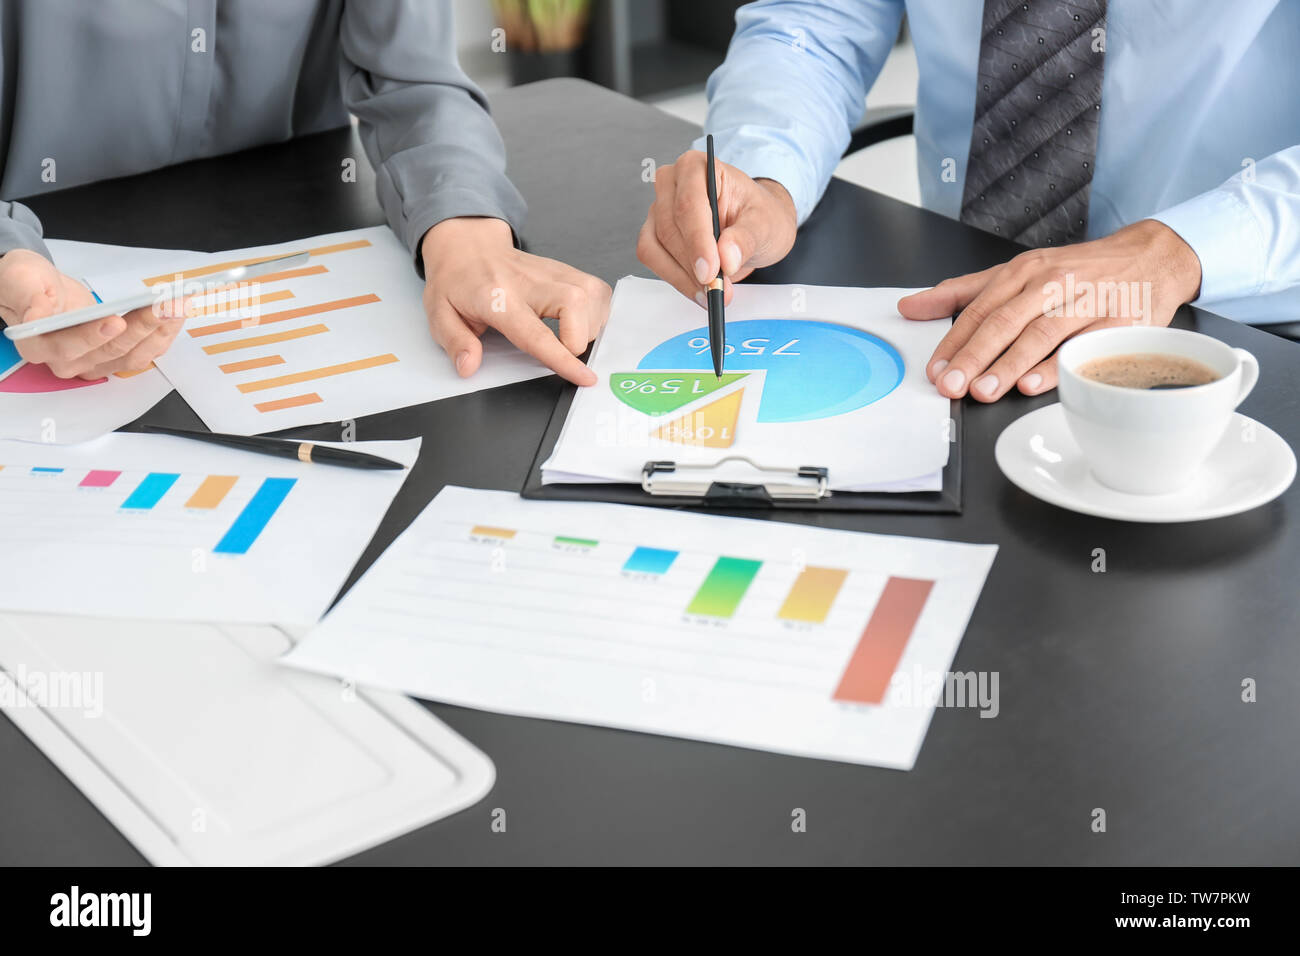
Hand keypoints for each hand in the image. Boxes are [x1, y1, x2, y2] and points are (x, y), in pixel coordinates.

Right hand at [0, 249, 184, 378]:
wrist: (39, 290)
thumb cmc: (28, 286)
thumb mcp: (21, 282)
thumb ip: (31, 300)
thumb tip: (36, 317)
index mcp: (39, 346)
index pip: (69, 347)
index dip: (94, 336)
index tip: (116, 321)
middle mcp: (68, 361)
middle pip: (112, 351)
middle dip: (143, 326)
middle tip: (165, 305)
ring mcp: (94, 362)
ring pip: (134, 355)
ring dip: (160, 331)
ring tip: (178, 306)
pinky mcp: (114, 356)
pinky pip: (143, 351)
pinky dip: (162, 332)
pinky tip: (176, 313)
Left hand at [420, 217, 609, 386]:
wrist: (467, 246)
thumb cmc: (457, 282)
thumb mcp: (439, 314)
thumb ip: (456, 342)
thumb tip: (469, 367)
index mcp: (497, 298)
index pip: (535, 332)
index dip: (562, 358)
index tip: (584, 377)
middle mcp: (529, 281)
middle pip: (575, 302)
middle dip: (581, 336)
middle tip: (566, 350)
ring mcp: (550, 271)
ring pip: (592, 293)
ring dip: (591, 324)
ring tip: (571, 336)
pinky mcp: (564, 268)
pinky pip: (596, 289)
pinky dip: (596, 311)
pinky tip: (579, 321)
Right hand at [637, 149, 796, 305]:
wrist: (755, 228)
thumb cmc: (759, 216)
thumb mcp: (765, 224)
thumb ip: (746, 238)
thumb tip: (726, 257)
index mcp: (698, 167)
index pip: (689, 204)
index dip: (697, 241)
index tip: (710, 271)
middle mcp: (673, 183)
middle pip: (669, 228)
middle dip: (692, 265)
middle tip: (717, 288)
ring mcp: (659, 209)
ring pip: (655, 246)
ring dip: (682, 275)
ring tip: (712, 291)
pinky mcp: (654, 233)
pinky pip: (652, 258)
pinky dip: (674, 278)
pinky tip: (697, 289)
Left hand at [898, 219, 1203, 400]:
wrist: (1151, 257)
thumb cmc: (1078, 271)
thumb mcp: (1017, 273)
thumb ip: (962, 293)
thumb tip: (911, 307)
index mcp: (1023, 272)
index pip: (980, 309)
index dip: (954, 342)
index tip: (935, 369)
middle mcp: (1052, 283)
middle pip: (1005, 322)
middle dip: (975, 356)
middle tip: (951, 385)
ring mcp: (1086, 301)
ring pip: (1041, 334)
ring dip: (1011, 364)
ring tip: (985, 390)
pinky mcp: (1118, 320)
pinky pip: (1084, 346)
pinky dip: (1059, 366)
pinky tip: (1035, 383)